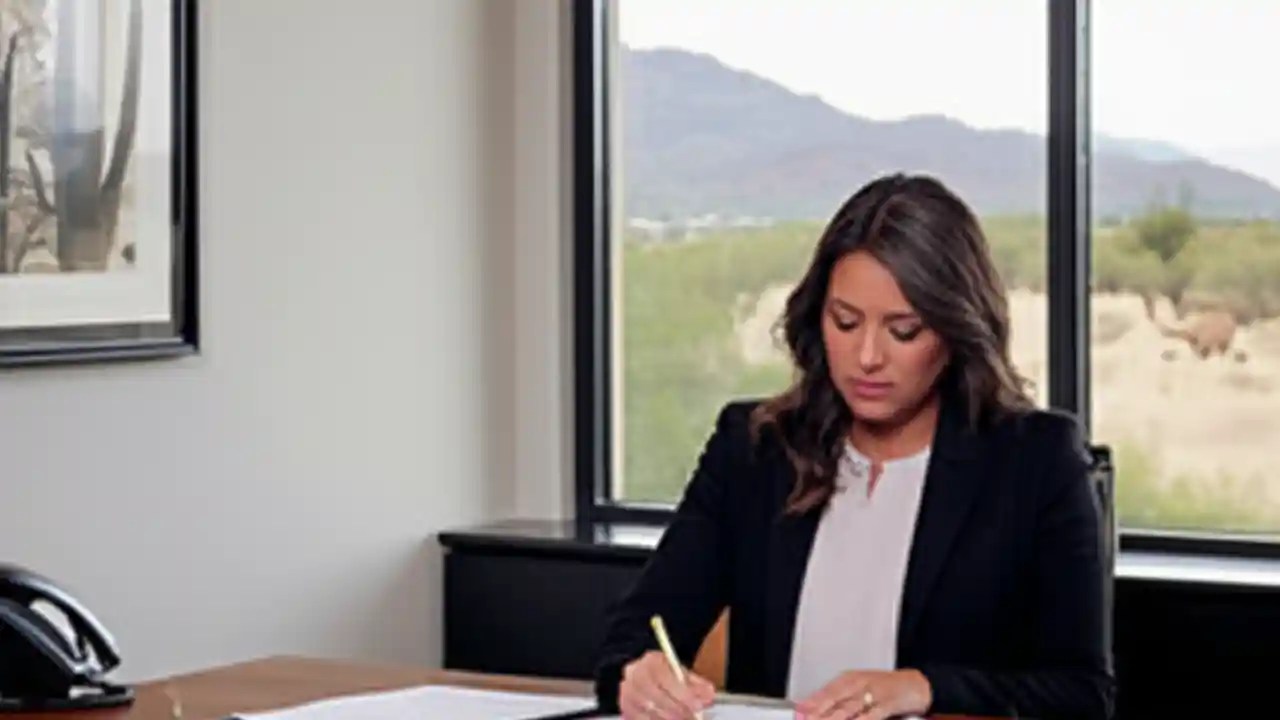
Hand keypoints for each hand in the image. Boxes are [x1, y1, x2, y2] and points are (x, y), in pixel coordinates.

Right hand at [619, 650, 714, 718]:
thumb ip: (697, 685)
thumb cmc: (667, 678)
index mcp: (651, 661)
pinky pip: (640, 719)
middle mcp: (634, 674)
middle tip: (693, 718)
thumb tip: (708, 695)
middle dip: (677, 710)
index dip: (682, 693)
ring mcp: (627, 692)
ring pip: (647, 710)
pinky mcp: (625, 708)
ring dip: (668, 719)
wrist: (648, 680)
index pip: (664, 676)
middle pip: (654, 695)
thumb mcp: (683, 676)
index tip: (697, 706)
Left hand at [794, 669, 931, 719]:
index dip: (810, 704)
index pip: (824, 693)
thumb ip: (839, 699)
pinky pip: (871, 716)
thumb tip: (814, 709)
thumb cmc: (885, 688)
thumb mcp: (860, 688)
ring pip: (847, 709)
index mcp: (849, 680)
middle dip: (818, 714)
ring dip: (834, 719)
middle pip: (833, 702)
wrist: (916, 684)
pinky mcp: (887, 704)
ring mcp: (872, 694)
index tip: (799, 713)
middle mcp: (858, 684)